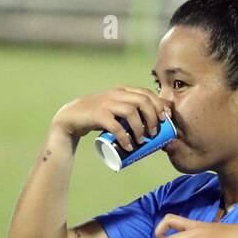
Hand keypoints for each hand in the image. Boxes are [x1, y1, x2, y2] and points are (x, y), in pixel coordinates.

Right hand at [52, 86, 169, 150]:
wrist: (73, 117)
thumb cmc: (99, 116)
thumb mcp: (116, 108)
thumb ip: (130, 109)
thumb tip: (156, 123)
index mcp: (123, 90)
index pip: (146, 92)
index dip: (159, 104)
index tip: (165, 118)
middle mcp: (116, 94)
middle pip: (142, 101)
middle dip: (153, 117)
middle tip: (155, 133)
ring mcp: (106, 103)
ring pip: (130, 112)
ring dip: (140, 128)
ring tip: (142, 141)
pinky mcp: (98, 115)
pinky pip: (115, 126)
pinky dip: (124, 137)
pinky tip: (129, 146)